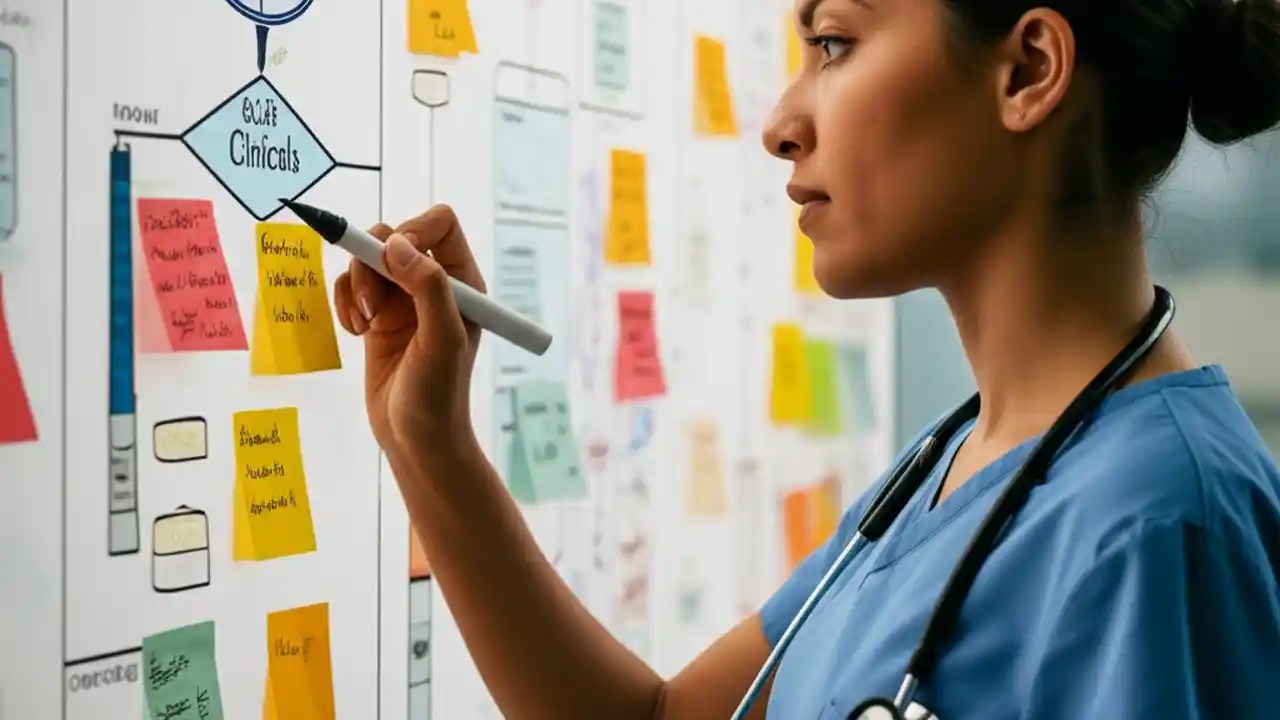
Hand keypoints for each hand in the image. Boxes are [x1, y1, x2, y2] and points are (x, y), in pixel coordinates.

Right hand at [332, 205, 486, 464]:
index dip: (412, 231)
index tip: (393, 263)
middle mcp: (434, 284)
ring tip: (364, 323)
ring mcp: (403, 300)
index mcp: (462, 282)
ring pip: (367, 259)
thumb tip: (398, 245)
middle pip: (393, 235)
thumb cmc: (438, 395)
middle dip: (372, 262)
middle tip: (373, 305)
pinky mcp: (377, 316)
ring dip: (355, 284)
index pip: (439, 223)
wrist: (416, 439)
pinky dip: (344, 301)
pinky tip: (355, 333)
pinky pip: (350, 285)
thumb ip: (428, 288)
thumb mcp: (442, 340)